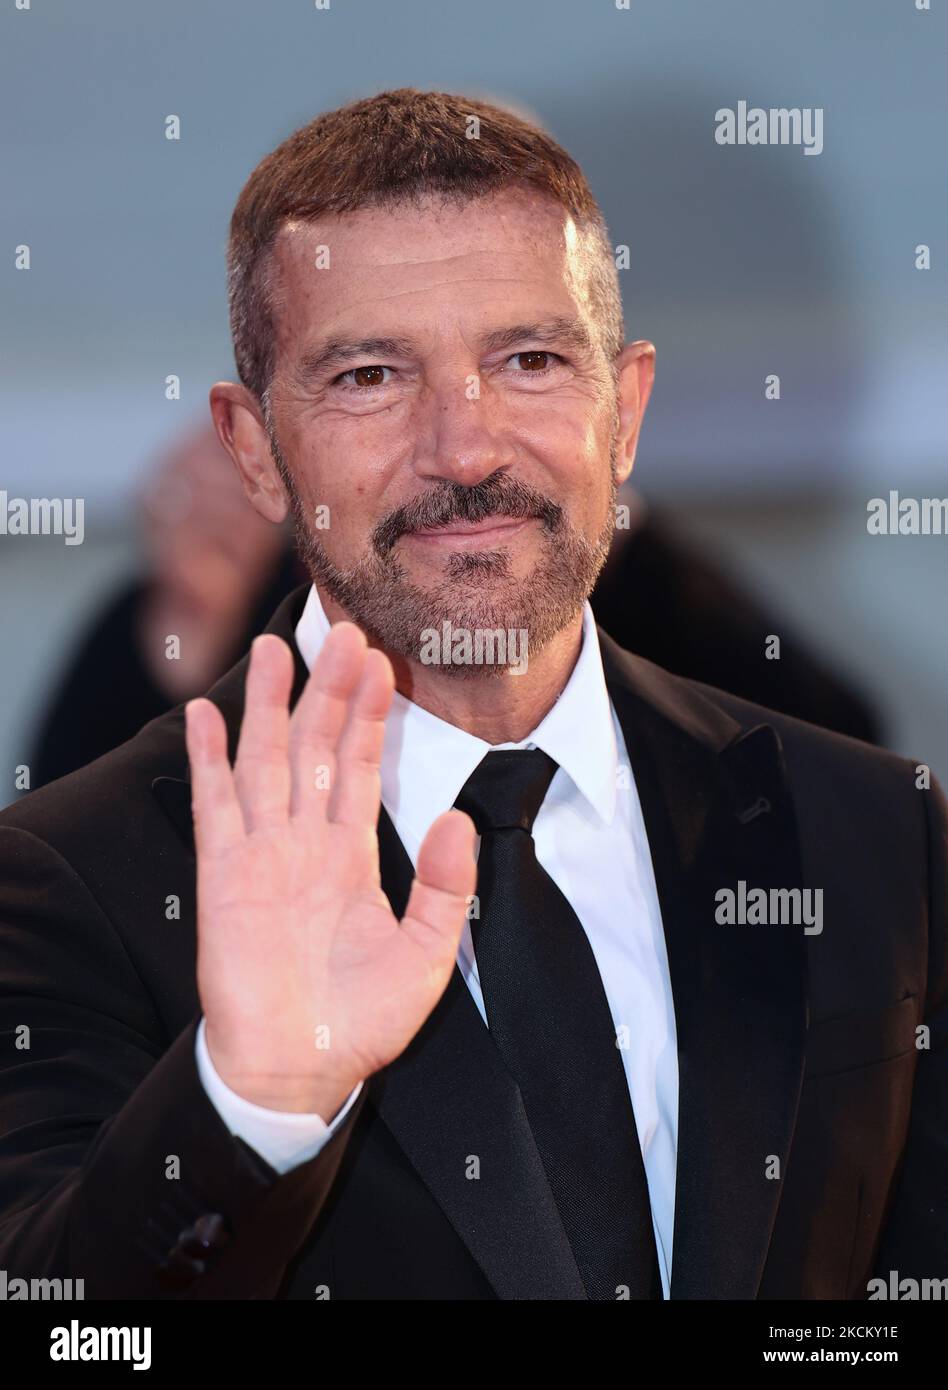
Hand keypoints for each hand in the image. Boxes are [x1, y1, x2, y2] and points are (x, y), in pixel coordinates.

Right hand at [184, 625, 476, 1117]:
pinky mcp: (222, 876)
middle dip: (328, 689)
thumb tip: (455, 818)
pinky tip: (206, 714)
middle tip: (343, 629)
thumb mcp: (427, 954)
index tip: (382, 661)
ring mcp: (261, 854)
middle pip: (315, 746)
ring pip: (265, 761)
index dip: (369, 714)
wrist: (298, 1072)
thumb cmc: (360, 1022)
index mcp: (350, 854)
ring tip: (275, 647)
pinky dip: (208, 759)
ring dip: (270, 705)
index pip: (359, 765)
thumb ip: (444, 885)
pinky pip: (213, 806)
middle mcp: (304, 842)